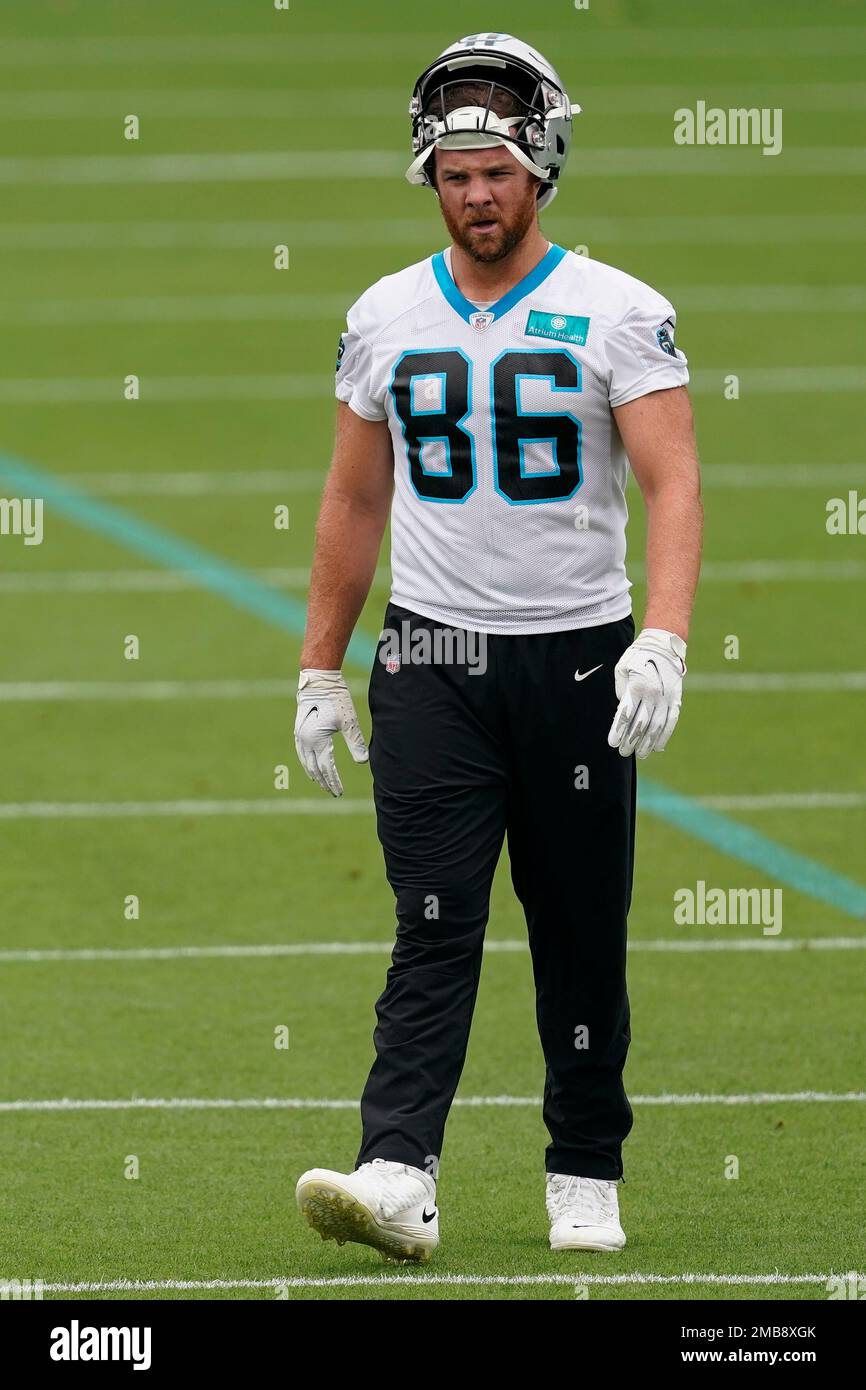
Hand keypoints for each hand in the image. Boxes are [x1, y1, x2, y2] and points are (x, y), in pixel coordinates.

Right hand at [294, 669, 368, 795]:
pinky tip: (311, 765)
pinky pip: (301, 752)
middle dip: (324, 781)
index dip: (334, 781)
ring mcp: (299, 735)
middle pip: (314, 768)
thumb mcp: (349, 721)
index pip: (326, 768)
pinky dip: (307, 762)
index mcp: (317, 740)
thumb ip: (355, 742)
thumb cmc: (335, 698)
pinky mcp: (299, 729)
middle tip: (333, 792)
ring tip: (322, 783)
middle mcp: (305, 741)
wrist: (318, 679)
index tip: (340, 792)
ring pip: (305, 761)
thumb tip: (363, 762)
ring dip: (314, 774)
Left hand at [607, 628, 686, 758]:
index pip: (626, 714)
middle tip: (623, 752)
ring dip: (647, 743)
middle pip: (640, 724)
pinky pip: (671, 722)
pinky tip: (657, 747)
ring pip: (656, 727)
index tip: (613, 743)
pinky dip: (664, 736)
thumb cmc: (638, 657)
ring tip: (640, 754)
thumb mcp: (622, 669)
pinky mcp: (676, 700)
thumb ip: (621, 691)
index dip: (618, 731)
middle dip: (630, 741)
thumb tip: (622, 711)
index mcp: (637, 686)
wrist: (663, 646)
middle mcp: (652, 694)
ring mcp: (666, 698)